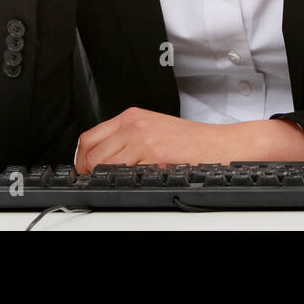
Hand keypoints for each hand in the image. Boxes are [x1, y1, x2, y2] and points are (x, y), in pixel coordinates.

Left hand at [73, 108, 303, 171]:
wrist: (222, 146)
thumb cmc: (193, 143)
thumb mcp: (154, 130)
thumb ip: (129, 139)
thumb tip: (104, 159)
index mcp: (132, 117)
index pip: (89, 137)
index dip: (82, 159)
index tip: (84, 172)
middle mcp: (133, 125)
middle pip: (90, 152)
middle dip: (87, 172)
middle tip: (96, 184)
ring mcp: (142, 139)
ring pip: (101, 164)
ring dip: (102, 179)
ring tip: (114, 185)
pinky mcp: (153, 155)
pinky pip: (123, 173)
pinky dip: (121, 182)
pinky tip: (130, 185)